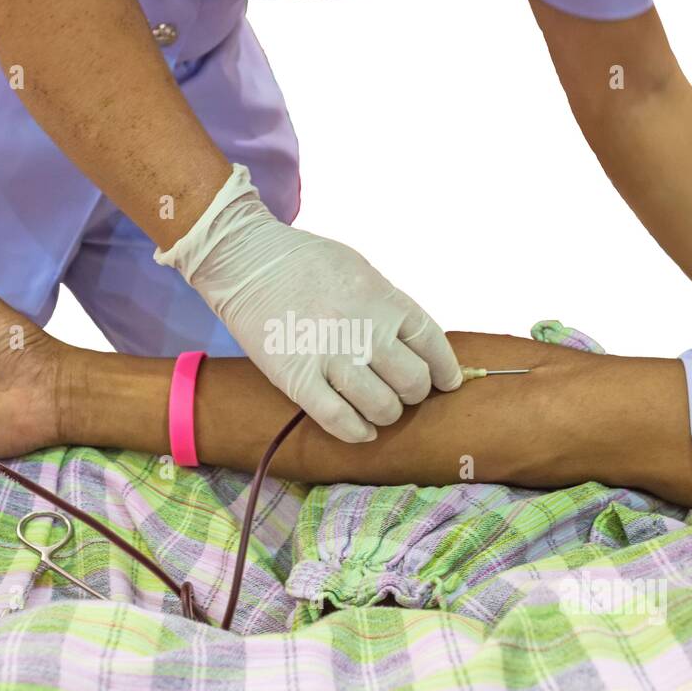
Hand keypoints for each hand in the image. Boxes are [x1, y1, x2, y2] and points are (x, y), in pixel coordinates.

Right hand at [156, 165, 461, 441]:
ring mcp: (330, 355)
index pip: (433, 346)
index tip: (445, 383)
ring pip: (382, 408)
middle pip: (413, 383)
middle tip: (400, 392)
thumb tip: (415, 344)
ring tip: (377, 408)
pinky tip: (360, 429)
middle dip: (413, 394)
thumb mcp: (362, 271)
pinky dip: (357, 431)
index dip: (444, 371)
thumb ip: (389, 307)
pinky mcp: (296, 378)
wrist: (246, 259)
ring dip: (385, 414)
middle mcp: (364, 329)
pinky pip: (339, 420)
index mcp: (384, 300)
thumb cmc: (305, 262)